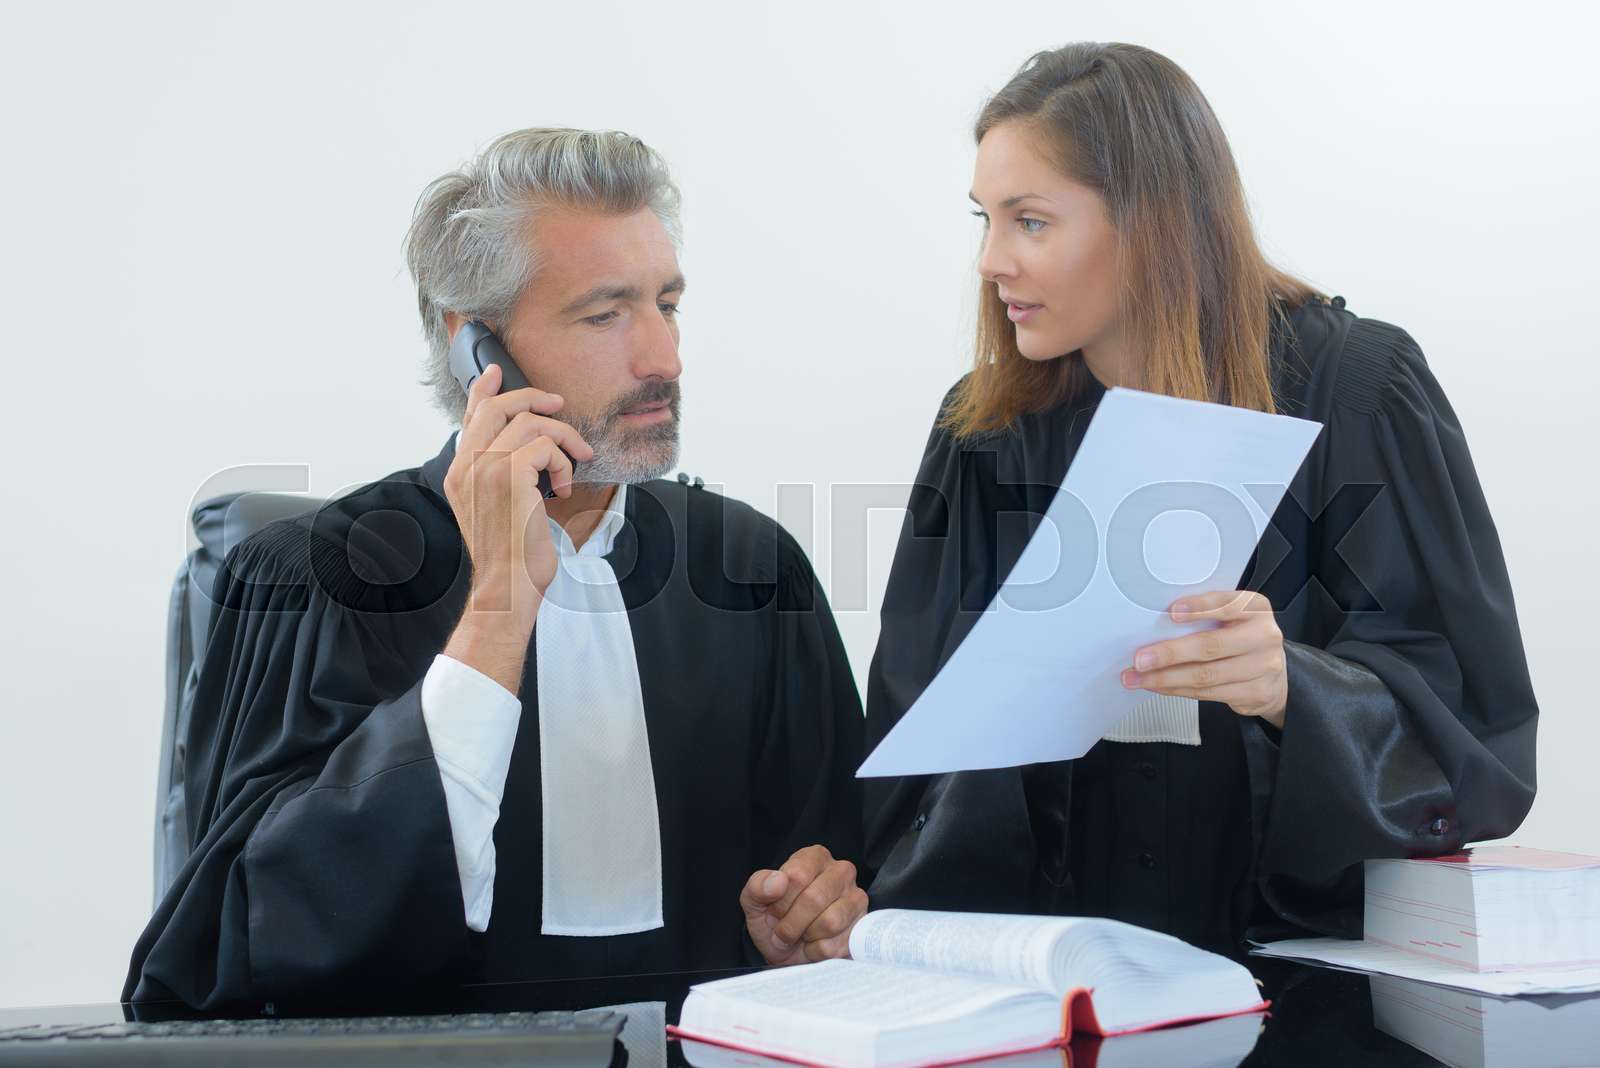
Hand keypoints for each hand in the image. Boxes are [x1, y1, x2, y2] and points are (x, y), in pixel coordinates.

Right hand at [440, 362, 595, 691]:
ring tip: (574, 462)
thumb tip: (528, 446)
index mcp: (459, 472)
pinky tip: (563, 489)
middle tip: (559, 406)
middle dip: (534, 399)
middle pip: (497, 406)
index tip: (497, 372)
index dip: (485, 390)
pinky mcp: (509, 477)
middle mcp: (465, 466)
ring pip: (529, 422)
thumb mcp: (501, 508)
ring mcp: (484, 469)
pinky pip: (545, 446)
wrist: (507, 588)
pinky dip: (563, 464)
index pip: (470, 417)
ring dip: (562, 439)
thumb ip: (503, 474)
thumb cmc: (511, 556)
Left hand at [740, 845, 867, 965]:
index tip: (774, 910)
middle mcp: (840, 871)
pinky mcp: (862, 927)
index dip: (780, 901)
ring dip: (805, 937)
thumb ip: (758, 886)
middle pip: (815, 898)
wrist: (787, 952)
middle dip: (791, 923)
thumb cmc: (773, 920)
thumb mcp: (754, 902)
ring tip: (800, 936)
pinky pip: (836, 945)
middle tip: (782, 931)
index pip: (797, 876)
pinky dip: (816, 952)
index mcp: (814, 857)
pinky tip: (813, 944)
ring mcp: (856, 898)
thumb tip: (777, 882)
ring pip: (830, 922)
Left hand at [1121, 589, 1288, 728]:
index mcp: (1255, 608)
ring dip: (1165, 678)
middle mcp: (1263, 636)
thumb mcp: (1233, 617)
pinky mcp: (1255, 693)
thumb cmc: (1242, 638)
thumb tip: (1156, 624)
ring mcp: (1262, 667)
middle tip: (1140, 659)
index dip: (1199, 607)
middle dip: (1170, 653)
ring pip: (1205, 675)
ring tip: (1137, 677)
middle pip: (1211, 646)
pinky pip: (1207, 694)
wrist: (1275, 674)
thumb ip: (1207, 615)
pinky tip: (1157, 686)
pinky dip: (1176, 689)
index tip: (1171, 612)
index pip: (1227, 604)